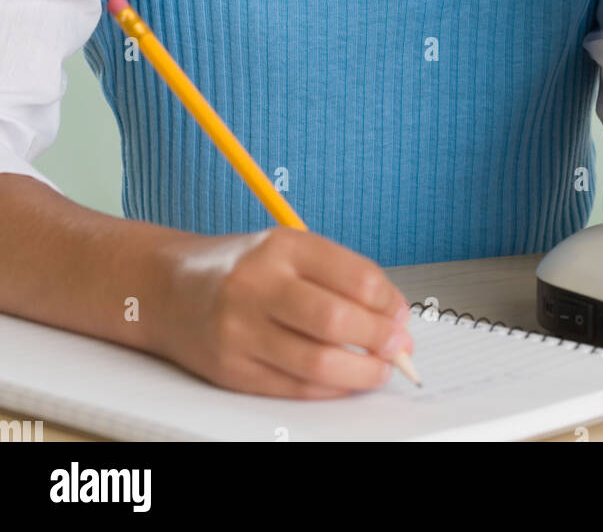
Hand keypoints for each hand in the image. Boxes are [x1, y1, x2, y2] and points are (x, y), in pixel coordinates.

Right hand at [156, 226, 413, 397]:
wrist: (169, 289)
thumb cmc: (242, 268)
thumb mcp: (287, 249)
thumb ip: (339, 274)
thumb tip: (394, 314)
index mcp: (281, 246)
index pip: (354, 276)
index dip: (389, 302)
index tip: (401, 315)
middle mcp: (258, 285)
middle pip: (336, 321)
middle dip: (380, 339)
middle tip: (399, 347)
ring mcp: (241, 330)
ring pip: (317, 363)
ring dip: (361, 372)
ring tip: (379, 369)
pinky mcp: (232, 370)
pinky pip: (294, 388)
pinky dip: (330, 389)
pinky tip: (344, 380)